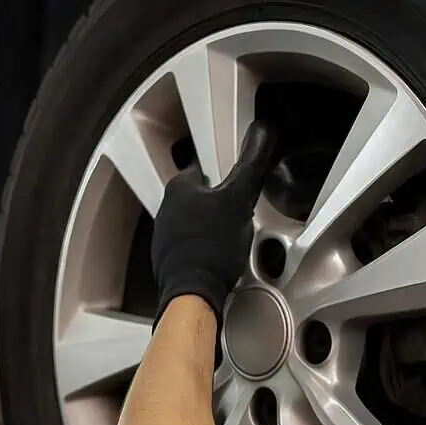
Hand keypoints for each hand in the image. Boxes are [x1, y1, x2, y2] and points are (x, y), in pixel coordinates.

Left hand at [151, 120, 277, 324]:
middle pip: (199, 197)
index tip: (237, 185)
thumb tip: (261, 133)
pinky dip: (205, 249)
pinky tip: (219, 258)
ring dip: (211, 227)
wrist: (193, 291)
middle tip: (238, 214)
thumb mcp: (239, 199)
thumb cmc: (212, 246)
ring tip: (230, 238)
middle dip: (218, 204)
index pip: (204, 169)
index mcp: (179, 188)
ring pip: (194, 222)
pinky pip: (192, 246)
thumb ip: (251, 164)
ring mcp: (165, 236)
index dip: (225, 177)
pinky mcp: (169, 260)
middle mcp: (166, 209)